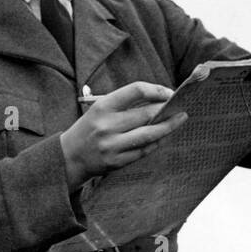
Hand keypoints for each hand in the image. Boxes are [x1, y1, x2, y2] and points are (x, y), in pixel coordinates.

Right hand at [59, 82, 187, 189]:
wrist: (69, 156)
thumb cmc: (89, 128)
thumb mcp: (100, 109)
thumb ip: (125, 105)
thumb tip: (158, 100)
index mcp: (103, 107)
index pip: (135, 91)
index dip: (156, 89)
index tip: (168, 92)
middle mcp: (107, 125)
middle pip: (146, 113)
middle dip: (166, 108)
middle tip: (180, 105)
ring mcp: (112, 145)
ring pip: (149, 134)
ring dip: (168, 126)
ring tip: (180, 118)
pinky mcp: (117, 161)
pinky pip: (144, 150)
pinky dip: (157, 141)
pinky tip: (165, 135)